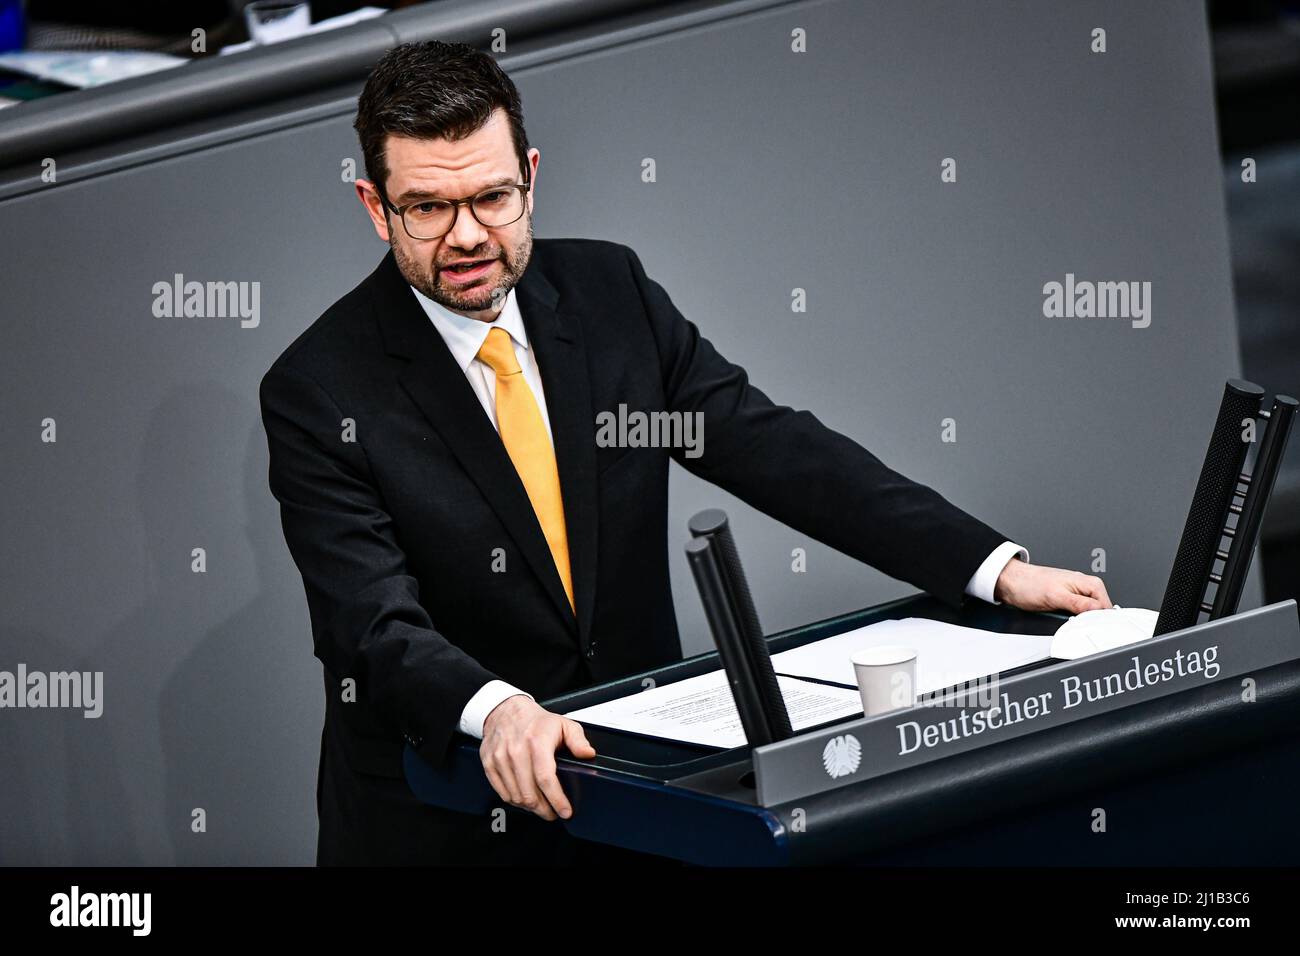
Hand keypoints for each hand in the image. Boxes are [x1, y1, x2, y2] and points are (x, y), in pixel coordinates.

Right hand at [480, 695, 595, 820]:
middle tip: (554, 813)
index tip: (565, 811)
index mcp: (537, 741)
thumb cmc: (535, 721)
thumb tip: (588, 754)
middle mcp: (516, 750)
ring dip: (530, 808)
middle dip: (545, 810)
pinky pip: (502, 792)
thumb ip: (578, 740)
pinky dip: (515, 801)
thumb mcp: (563, 724)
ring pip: (516, 796)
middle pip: (529, 793)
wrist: (506, 710)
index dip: (556, 799)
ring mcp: (500, 758)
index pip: (546, 779)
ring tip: (541, 807)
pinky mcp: (489, 763)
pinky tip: (525, 800)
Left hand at [994, 557, 1112, 614]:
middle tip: (1073, 624)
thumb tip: (1099, 611)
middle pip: (1098, 613)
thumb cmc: (1029, 584)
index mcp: (1089, 583)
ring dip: (1077, 622)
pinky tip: (1060, 620)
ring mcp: (1075, 595)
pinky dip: (1069, 621)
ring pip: (1086, 616)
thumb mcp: (1056, 596)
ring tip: (1063, 619)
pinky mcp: (1066, 602)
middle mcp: (1084, 588)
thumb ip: (1080, 604)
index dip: (1099, 620)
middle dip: (1088, 621)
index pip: (1106, 607)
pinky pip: (1075, 615)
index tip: (1088, 627)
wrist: (1011, 582)